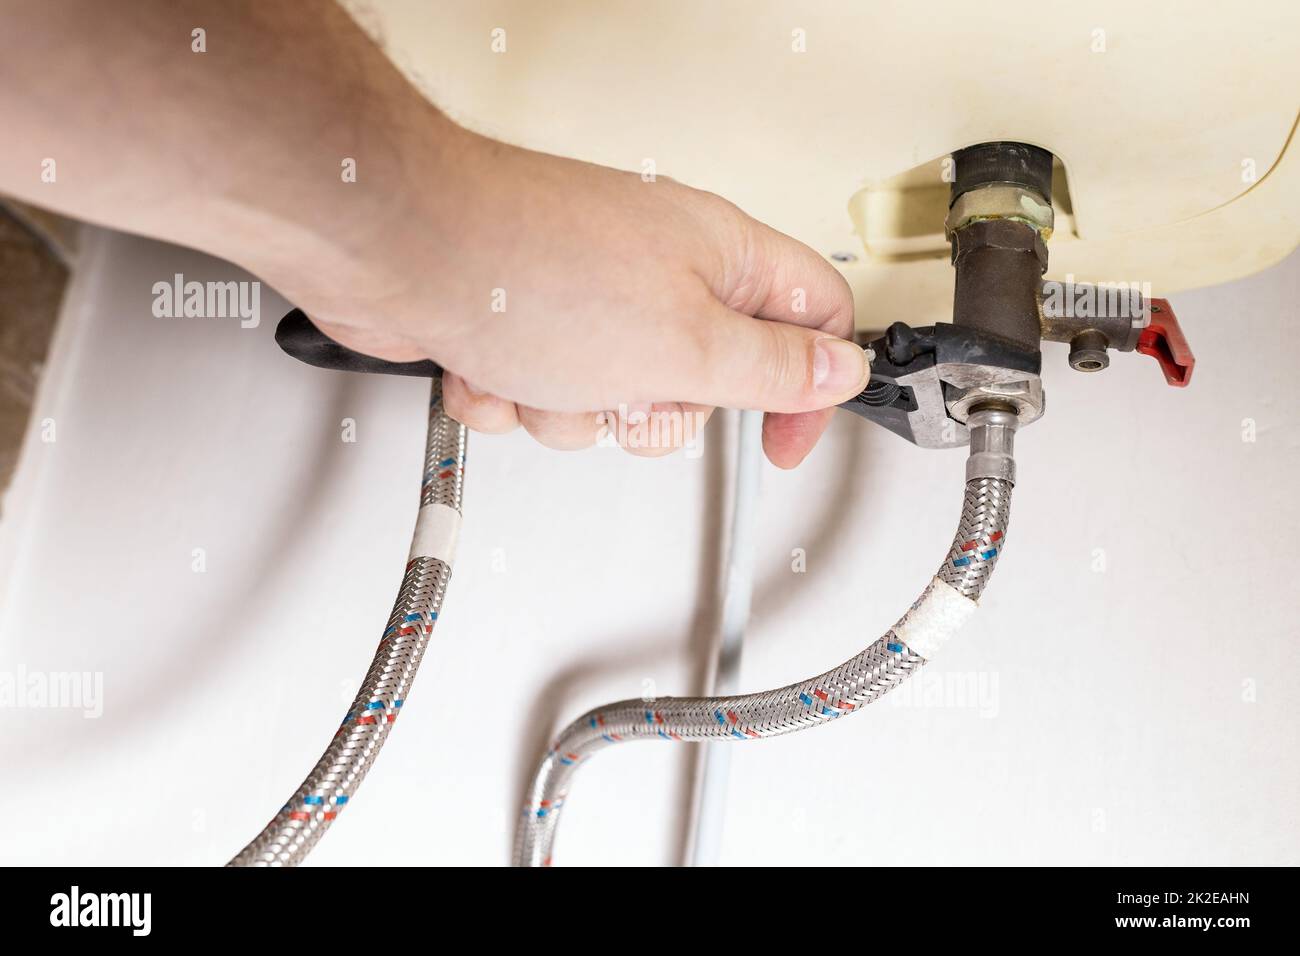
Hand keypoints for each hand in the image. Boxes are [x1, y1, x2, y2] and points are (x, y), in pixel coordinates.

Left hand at [309, 127, 869, 467]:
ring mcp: (587, 295)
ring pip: (614, 400)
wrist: (397, 248)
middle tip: (633, 388)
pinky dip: (515, 394)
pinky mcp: (525, 321)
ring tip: (547, 367)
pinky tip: (493, 363)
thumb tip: (838, 371)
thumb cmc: (528, 271)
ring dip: (571, 409)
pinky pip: (545, 393)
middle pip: (705, 378)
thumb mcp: (686, 345)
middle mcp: (658, 268)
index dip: (810, 389)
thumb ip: (773, 368)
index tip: (783, 443)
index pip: (813, 319)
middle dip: (656, 410)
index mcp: (720, 254)